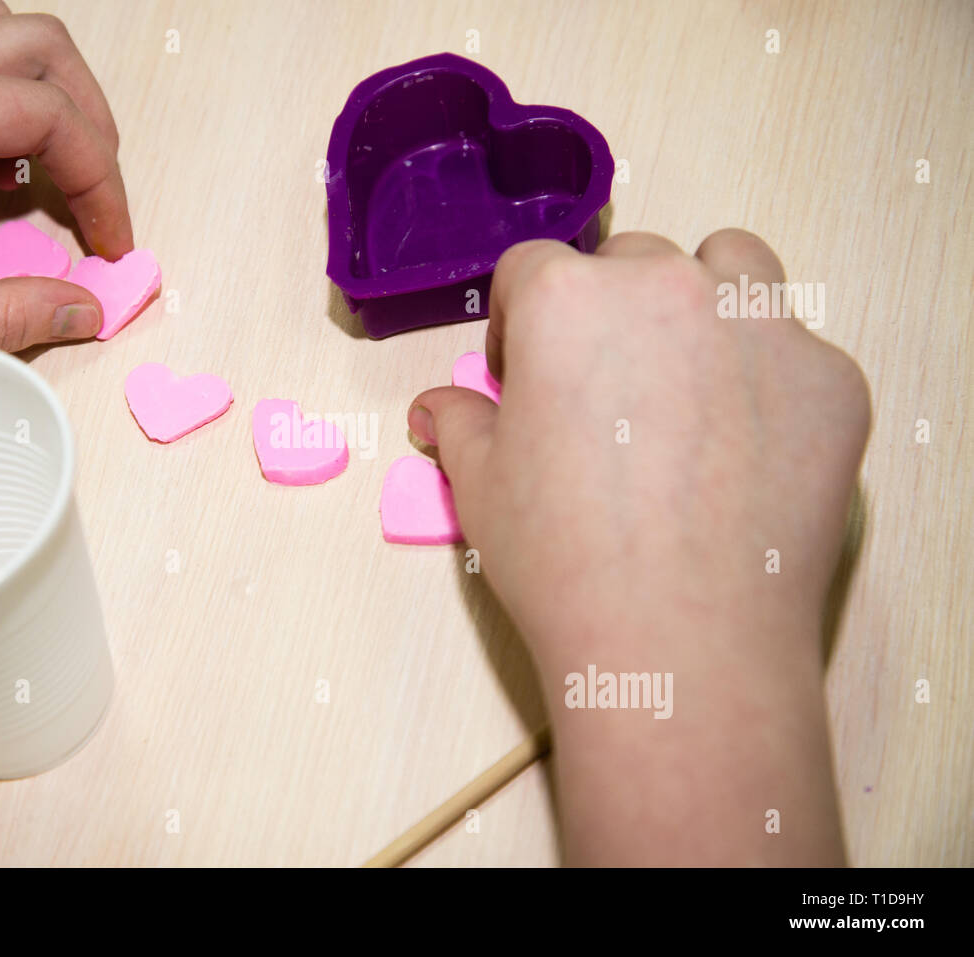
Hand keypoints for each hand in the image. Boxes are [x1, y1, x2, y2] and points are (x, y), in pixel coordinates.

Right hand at [410, 230, 869, 863]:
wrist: (680, 643)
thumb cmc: (561, 560)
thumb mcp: (480, 487)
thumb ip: (457, 423)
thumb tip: (434, 407)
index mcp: (568, 300)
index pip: (531, 268)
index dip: (516, 323)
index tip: (523, 375)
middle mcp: (668, 288)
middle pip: (630, 264)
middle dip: (607, 313)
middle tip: (604, 393)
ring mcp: (763, 327)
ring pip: (730, 268)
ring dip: (702, 302)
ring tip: (685, 384)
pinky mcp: (831, 379)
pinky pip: (793, 350)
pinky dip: (766, 381)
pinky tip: (745, 455)